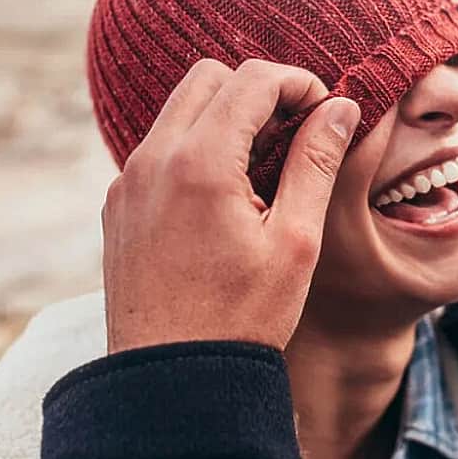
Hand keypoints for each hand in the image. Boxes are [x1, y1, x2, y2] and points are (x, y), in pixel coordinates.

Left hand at [101, 59, 360, 352]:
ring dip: (225, 116)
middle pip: (208, 77)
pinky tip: (227, 194)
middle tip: (296, 129)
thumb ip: (316, 162)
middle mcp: (153, 159)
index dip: (298, 83)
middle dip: (258, 89)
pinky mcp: (117, 205)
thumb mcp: (295, 240)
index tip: (324, 111)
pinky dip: (196, 147)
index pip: (252, 79)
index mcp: (200, 162)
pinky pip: (158, 148)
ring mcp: (128, 181)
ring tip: (266, 164)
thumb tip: (340, 107)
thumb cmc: (241, 317)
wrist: (170, 381)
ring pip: (179, 110)